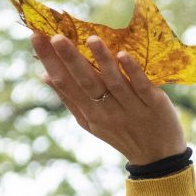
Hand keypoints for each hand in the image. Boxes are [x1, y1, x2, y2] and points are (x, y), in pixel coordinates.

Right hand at [29, 31, 187, 166]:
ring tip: (90, 39)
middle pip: (86, 83)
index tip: (36, 37)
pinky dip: (132, 71)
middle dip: (70, 59)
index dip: (50, 61)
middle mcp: (107, 112)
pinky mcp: (155, 105)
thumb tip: (44, 75)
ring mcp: (132, 108)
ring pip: (114, 82)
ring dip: (102, 60)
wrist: (159, 158)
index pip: (65, 85)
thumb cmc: (121, 133)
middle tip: (55, 36)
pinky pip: (142, 86)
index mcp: (89, 114)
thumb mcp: (91, 123)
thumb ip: (70, 100)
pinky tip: (123, 54)